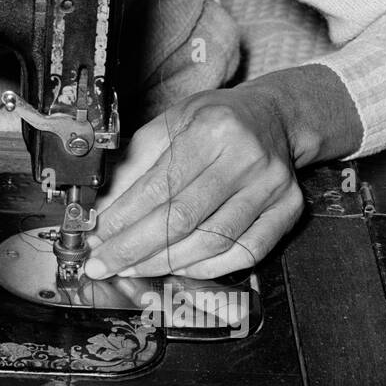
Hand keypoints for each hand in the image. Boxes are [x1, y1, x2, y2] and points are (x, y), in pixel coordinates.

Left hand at [83, 86, 305, 280]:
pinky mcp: (289, 209)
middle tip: (104, 264)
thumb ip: (136, 164)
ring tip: (134, 268)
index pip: (158, 186)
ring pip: (213, 242)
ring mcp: (271, 187)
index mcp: (211, 130)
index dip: (123, 219)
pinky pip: (246, 252)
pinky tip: (179, 268)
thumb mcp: (170, 123)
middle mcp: (245, 159)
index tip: (96, 238)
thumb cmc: (215, 120)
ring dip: (166, 263)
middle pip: (182, 218)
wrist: (273, 117)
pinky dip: (208, 268)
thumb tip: (105, 209)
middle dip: (135, 248)